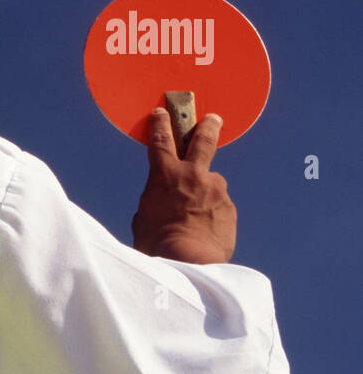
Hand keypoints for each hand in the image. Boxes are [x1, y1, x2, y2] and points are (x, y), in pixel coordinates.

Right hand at [131, 110, 235, 263]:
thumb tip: (165, 201)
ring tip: (196, 215)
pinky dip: (212, 214)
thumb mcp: (144, 217)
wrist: (188, 261)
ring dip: (206, 192)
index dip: (161, 124)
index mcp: (165, 175)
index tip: (162, 112)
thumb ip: (155, 201)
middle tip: (213, 119)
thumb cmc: (156, 242)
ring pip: (212, 184)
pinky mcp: (230, 208)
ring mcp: (216, 190)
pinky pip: (220, 206)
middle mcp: (194, 176)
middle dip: (208, 127)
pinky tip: (204, 230)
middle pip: (204, 141)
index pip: (162, 140)